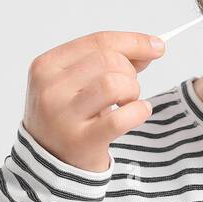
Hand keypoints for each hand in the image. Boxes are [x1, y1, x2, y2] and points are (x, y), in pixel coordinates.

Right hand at [22, 31, 165, 171]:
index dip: (133, 42)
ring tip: (126, 103)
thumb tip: (152, 46)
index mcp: (46, 65)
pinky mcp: (80, 141)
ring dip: (132, 91)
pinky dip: (138, 112)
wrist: (51, 160)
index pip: (99, 41)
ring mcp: (62, 117)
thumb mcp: (79, 80)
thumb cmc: (70, 113)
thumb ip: (111, 59)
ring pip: (114, 84)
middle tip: (128, 89)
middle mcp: (50, 89)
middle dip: (130, 72)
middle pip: (108, 60)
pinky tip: (137, 113)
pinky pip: (120, 119)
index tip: (157, 46)